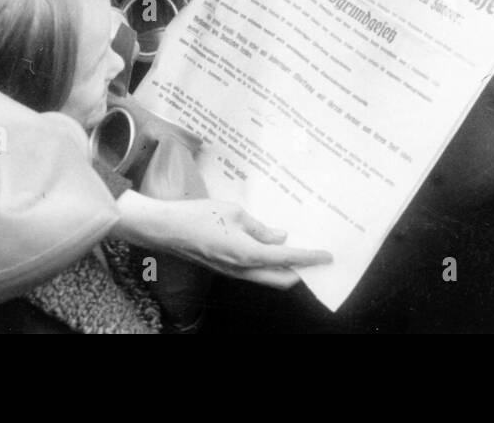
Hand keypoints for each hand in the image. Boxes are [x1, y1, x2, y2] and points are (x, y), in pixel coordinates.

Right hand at [113, 192, 332, 288]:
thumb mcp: (235, 213)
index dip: (310, 258)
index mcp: (248, 254)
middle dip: (302, 271)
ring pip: (268, 278)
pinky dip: (268, 265)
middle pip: (282, 279)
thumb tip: (279, 237)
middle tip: (317, 259)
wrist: (167, 229)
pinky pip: (254, 272)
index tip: (326, 256)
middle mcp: (243, 269)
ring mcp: (233, 272)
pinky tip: (272, 250)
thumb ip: (260, 228)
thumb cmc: (199, 216)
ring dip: (285, 270)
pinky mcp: (225, 269)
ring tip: (299, 254)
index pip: (288, 259)